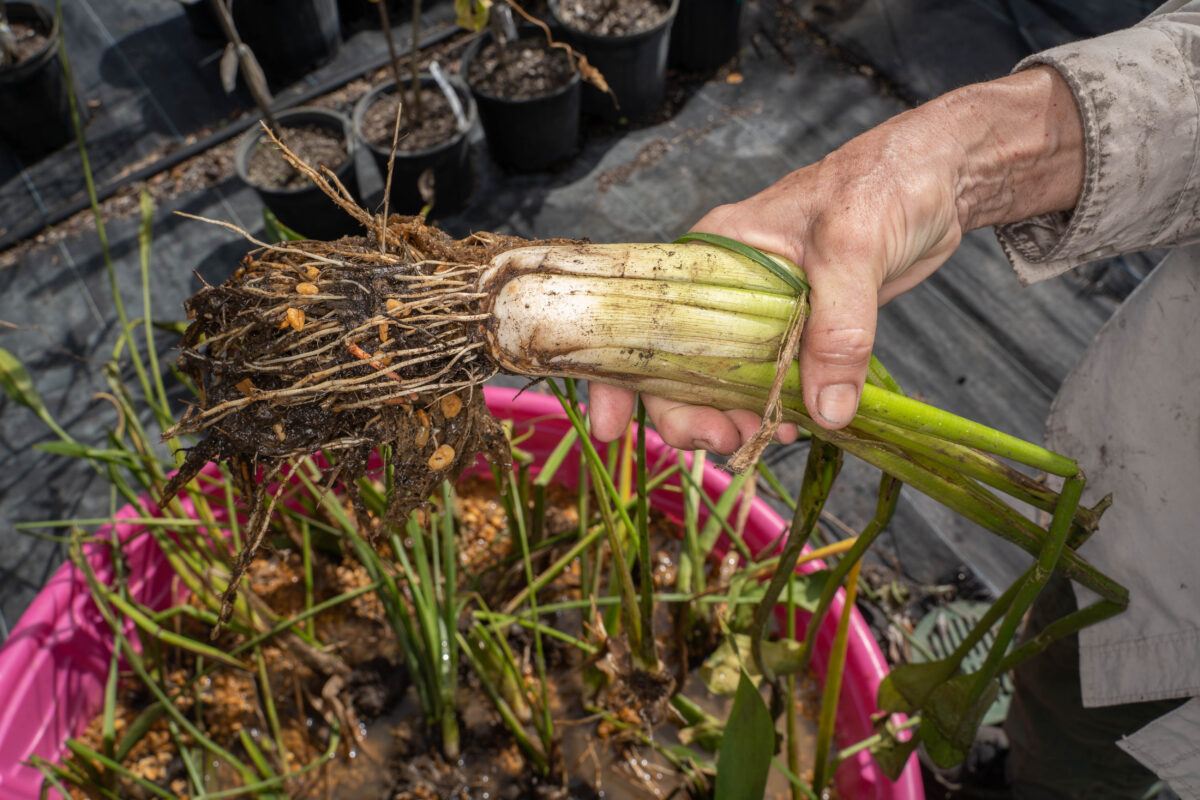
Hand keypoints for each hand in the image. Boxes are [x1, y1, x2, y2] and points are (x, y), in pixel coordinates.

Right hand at [590, 66, 1083, 449]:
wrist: (938, 182)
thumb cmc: (884, 186)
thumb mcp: (855, 248)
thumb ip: (838, 328)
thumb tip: (827, 411)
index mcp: (713, 253)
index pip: (642, 317)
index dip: (615, 374)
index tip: (608, 428)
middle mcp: (722, 287)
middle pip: (674, 364)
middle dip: (683, 413)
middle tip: (721, 442)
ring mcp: (757, 313)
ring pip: (718, 382)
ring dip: (727, 419)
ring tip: (757, 440)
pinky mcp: (795, 333)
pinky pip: (766, 383)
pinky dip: (771, 412)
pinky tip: (791, 428)